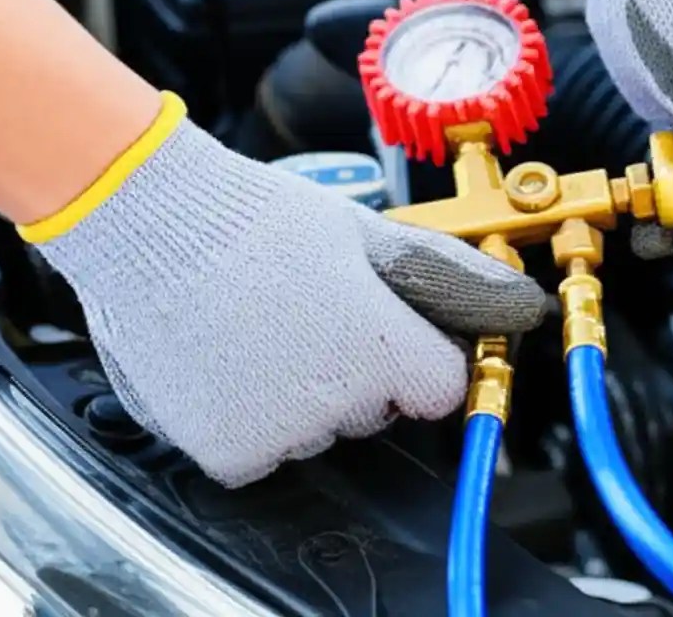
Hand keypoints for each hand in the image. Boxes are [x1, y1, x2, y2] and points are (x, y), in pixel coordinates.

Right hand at [36, 119, 545, 486]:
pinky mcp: (228, 454)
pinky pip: (258, 453)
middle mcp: (338, 403)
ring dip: (293, 395)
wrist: (150, 220)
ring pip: (313, 431)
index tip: (376, 330)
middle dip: (348, 372)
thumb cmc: (255, 219)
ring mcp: (280, 434)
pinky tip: (224, 361)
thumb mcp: (364, 234)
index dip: (412, 356)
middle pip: (372, 409)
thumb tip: (522, 303)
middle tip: (299, 314)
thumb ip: (445, 276)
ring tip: (252, 330)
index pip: (438, 387)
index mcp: (383, 349)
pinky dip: (244, 419)